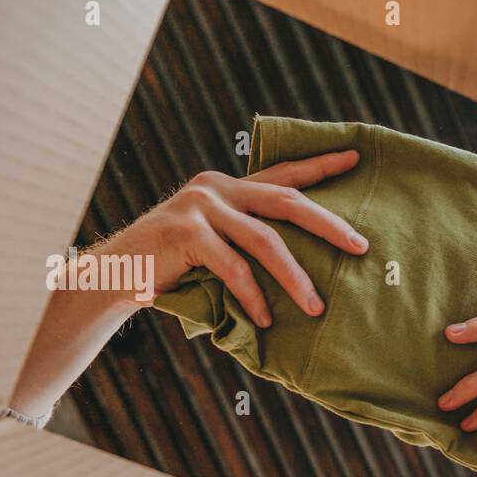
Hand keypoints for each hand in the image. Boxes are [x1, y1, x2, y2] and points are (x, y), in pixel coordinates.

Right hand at [93, 151, 369, 326]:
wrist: (116, 275)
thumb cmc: (175, 268)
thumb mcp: (216, 245)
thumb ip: (249, 240)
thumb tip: (308, 261)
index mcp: (228, 187)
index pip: (283, 174)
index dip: (320, 166)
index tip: (355, 157)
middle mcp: (217, 188)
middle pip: (288, 203)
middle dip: (329, 225)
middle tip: (360, 246)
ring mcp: (200, 206)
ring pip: (265, 242)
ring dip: (295, 278)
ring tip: (316, 307)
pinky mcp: (185, 232)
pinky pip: (233, 268)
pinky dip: (253, 296)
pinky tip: (266, 319)